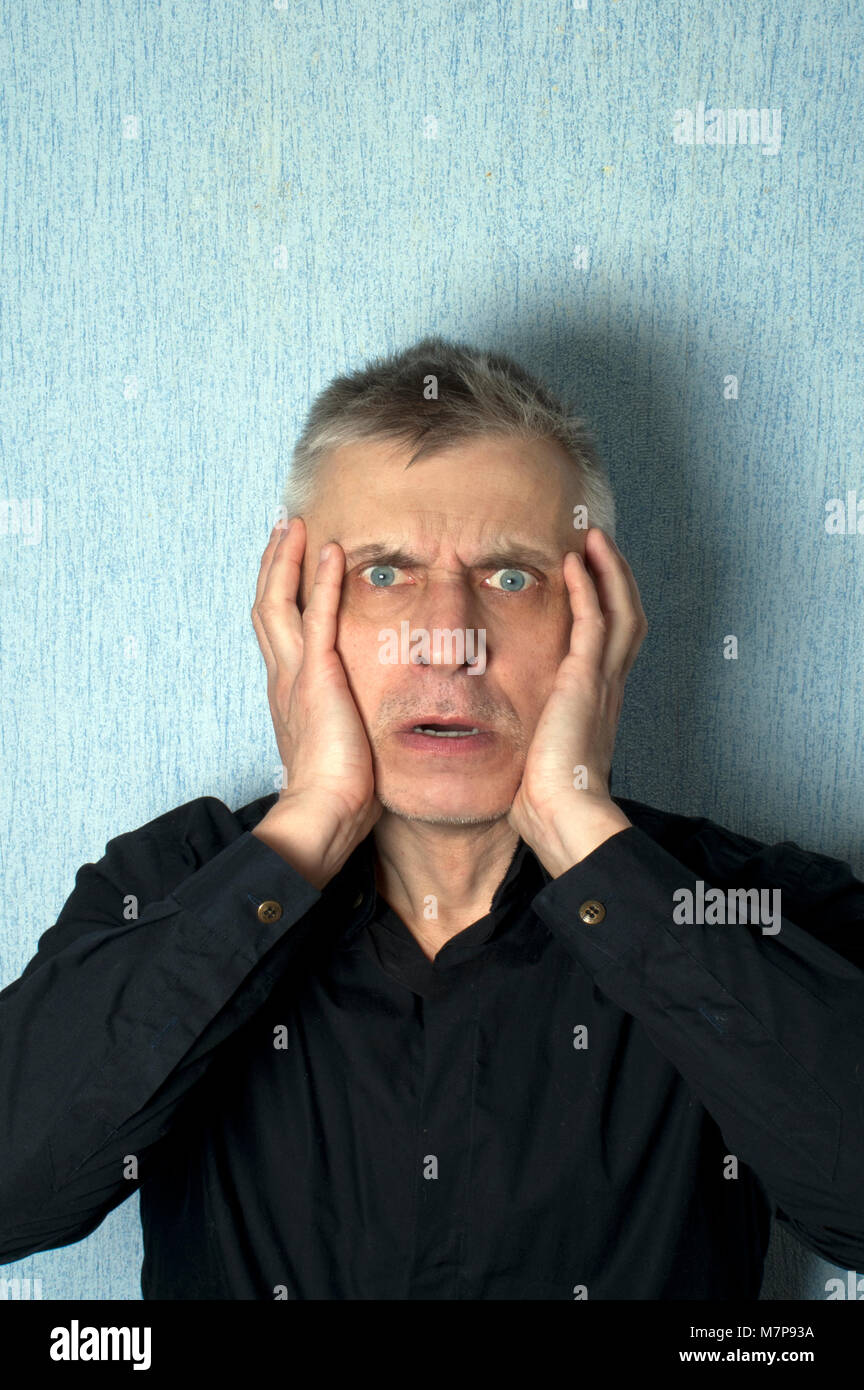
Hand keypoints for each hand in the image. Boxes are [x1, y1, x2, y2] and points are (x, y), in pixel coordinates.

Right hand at [250, 516, 381, 886]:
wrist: (326, 811)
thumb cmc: (337, 794)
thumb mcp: (337, 748)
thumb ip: (340, 726)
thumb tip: (356, 727)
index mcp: (286, 694)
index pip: (276, 633)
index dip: (277, 596)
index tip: (284, 567)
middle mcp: (282, 678)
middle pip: (266, 607)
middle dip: (271, 566)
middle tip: (279, 530)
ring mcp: (295, 674)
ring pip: (277, 602)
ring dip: (285, 560)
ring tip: (292, 527)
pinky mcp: (317, 675)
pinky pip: (317, 614)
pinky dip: (321, 579)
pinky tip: (328, 550)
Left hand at [507, 527, 646, 875]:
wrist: (562, 816)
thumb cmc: (546, 803)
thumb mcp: (539, 763)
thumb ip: (532, 745)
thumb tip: (508, 755)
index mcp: (598, 707)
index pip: (612, 646)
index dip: (608, 609)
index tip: (592, 582)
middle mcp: (608, 689)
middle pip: (628, 618)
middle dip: (617, 579)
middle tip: (601, 546)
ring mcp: (601, 682)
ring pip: (621, 610)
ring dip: (608, 570)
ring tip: (593, 538)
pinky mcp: (585, 680)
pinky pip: (594, 619)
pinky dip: (587, 586)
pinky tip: (573, 561)